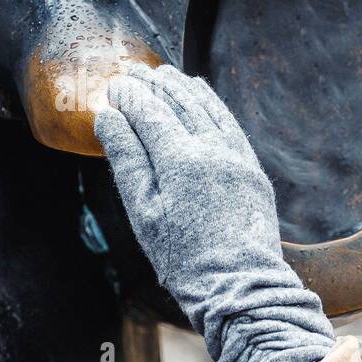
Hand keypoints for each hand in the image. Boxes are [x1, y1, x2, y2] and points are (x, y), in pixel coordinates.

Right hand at [94, 64, 334, 361]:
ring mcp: (237, 157)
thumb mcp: (144, 214)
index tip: (114, 85)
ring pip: (207, 108)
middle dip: (154, 85)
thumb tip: (109, 119)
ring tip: (165, 75)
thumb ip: (127, 161)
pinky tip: (201, 96)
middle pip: (178, 104)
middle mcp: (212, 150)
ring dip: (184, 88)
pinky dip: (212, 104)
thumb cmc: (184, 260)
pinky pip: (229, 123)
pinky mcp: (252, 169)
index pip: (150, 112)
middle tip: (133, 73)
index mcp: (180, 161)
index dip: (130, 96)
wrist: (241, 288)